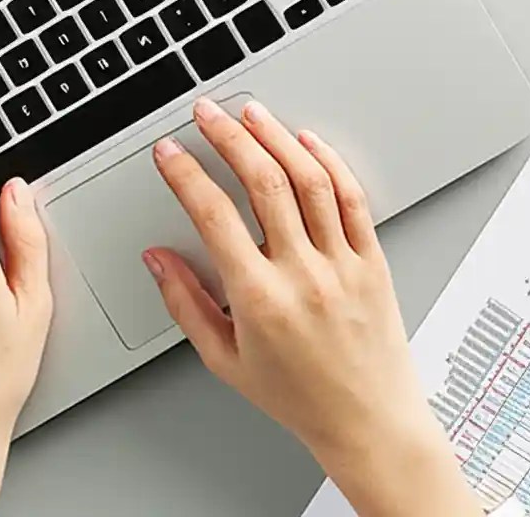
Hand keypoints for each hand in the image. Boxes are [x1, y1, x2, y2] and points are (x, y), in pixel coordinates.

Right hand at [144, 98, 478, 516]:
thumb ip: (186, 303)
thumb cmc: (299, 396)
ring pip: (311, 181)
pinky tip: (308, 142)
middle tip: (207, 112)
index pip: (213, 216)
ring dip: (278, 138)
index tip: (168, 153)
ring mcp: (343, 263)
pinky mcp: (373, 260)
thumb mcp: (225, 360)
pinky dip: (330, 163)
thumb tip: (157, 258)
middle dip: (229, 137)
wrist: (368, 418)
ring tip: (252, 113)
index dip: (185, 175)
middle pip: (264, 183)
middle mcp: (303, 274)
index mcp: (260, 299)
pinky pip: (352, 199)